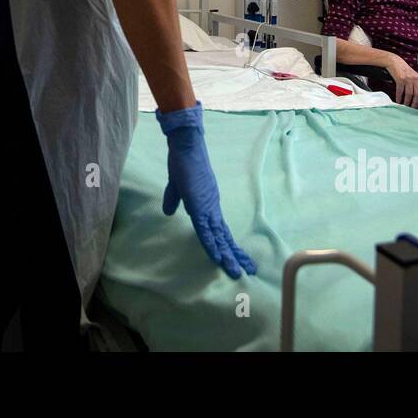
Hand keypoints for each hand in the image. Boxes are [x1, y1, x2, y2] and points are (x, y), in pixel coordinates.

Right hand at [157, 102, 257, 278]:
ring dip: (228, 255)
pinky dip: (212, 245)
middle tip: (249, 270)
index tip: (236, 258)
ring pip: (219, 237)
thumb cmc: (182, 163)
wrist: (186, 147)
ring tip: (238, 271)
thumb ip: (173, 200)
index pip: (220, 230)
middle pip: (225, 236)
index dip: (227, 245)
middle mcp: (212, 209)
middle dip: (236, 254)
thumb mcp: (175, 187)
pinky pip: (206, 230)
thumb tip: (169, 213)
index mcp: (208, 205)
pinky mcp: (200, 206)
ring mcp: (207, 208)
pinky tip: (218, 257)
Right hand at [388, 55, 417, 108]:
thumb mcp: (413, 76)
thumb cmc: (403, 70)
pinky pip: (400, 91)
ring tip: (404, 106)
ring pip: (409, 94)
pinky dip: (399, 97)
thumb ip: (416, 84)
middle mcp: (415, 79)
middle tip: (411, 109)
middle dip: (415, 103)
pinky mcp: (400, 79)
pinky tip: (398, 100)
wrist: (395, 62)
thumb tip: (417, 97)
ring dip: (407, 102)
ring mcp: (408, 79)